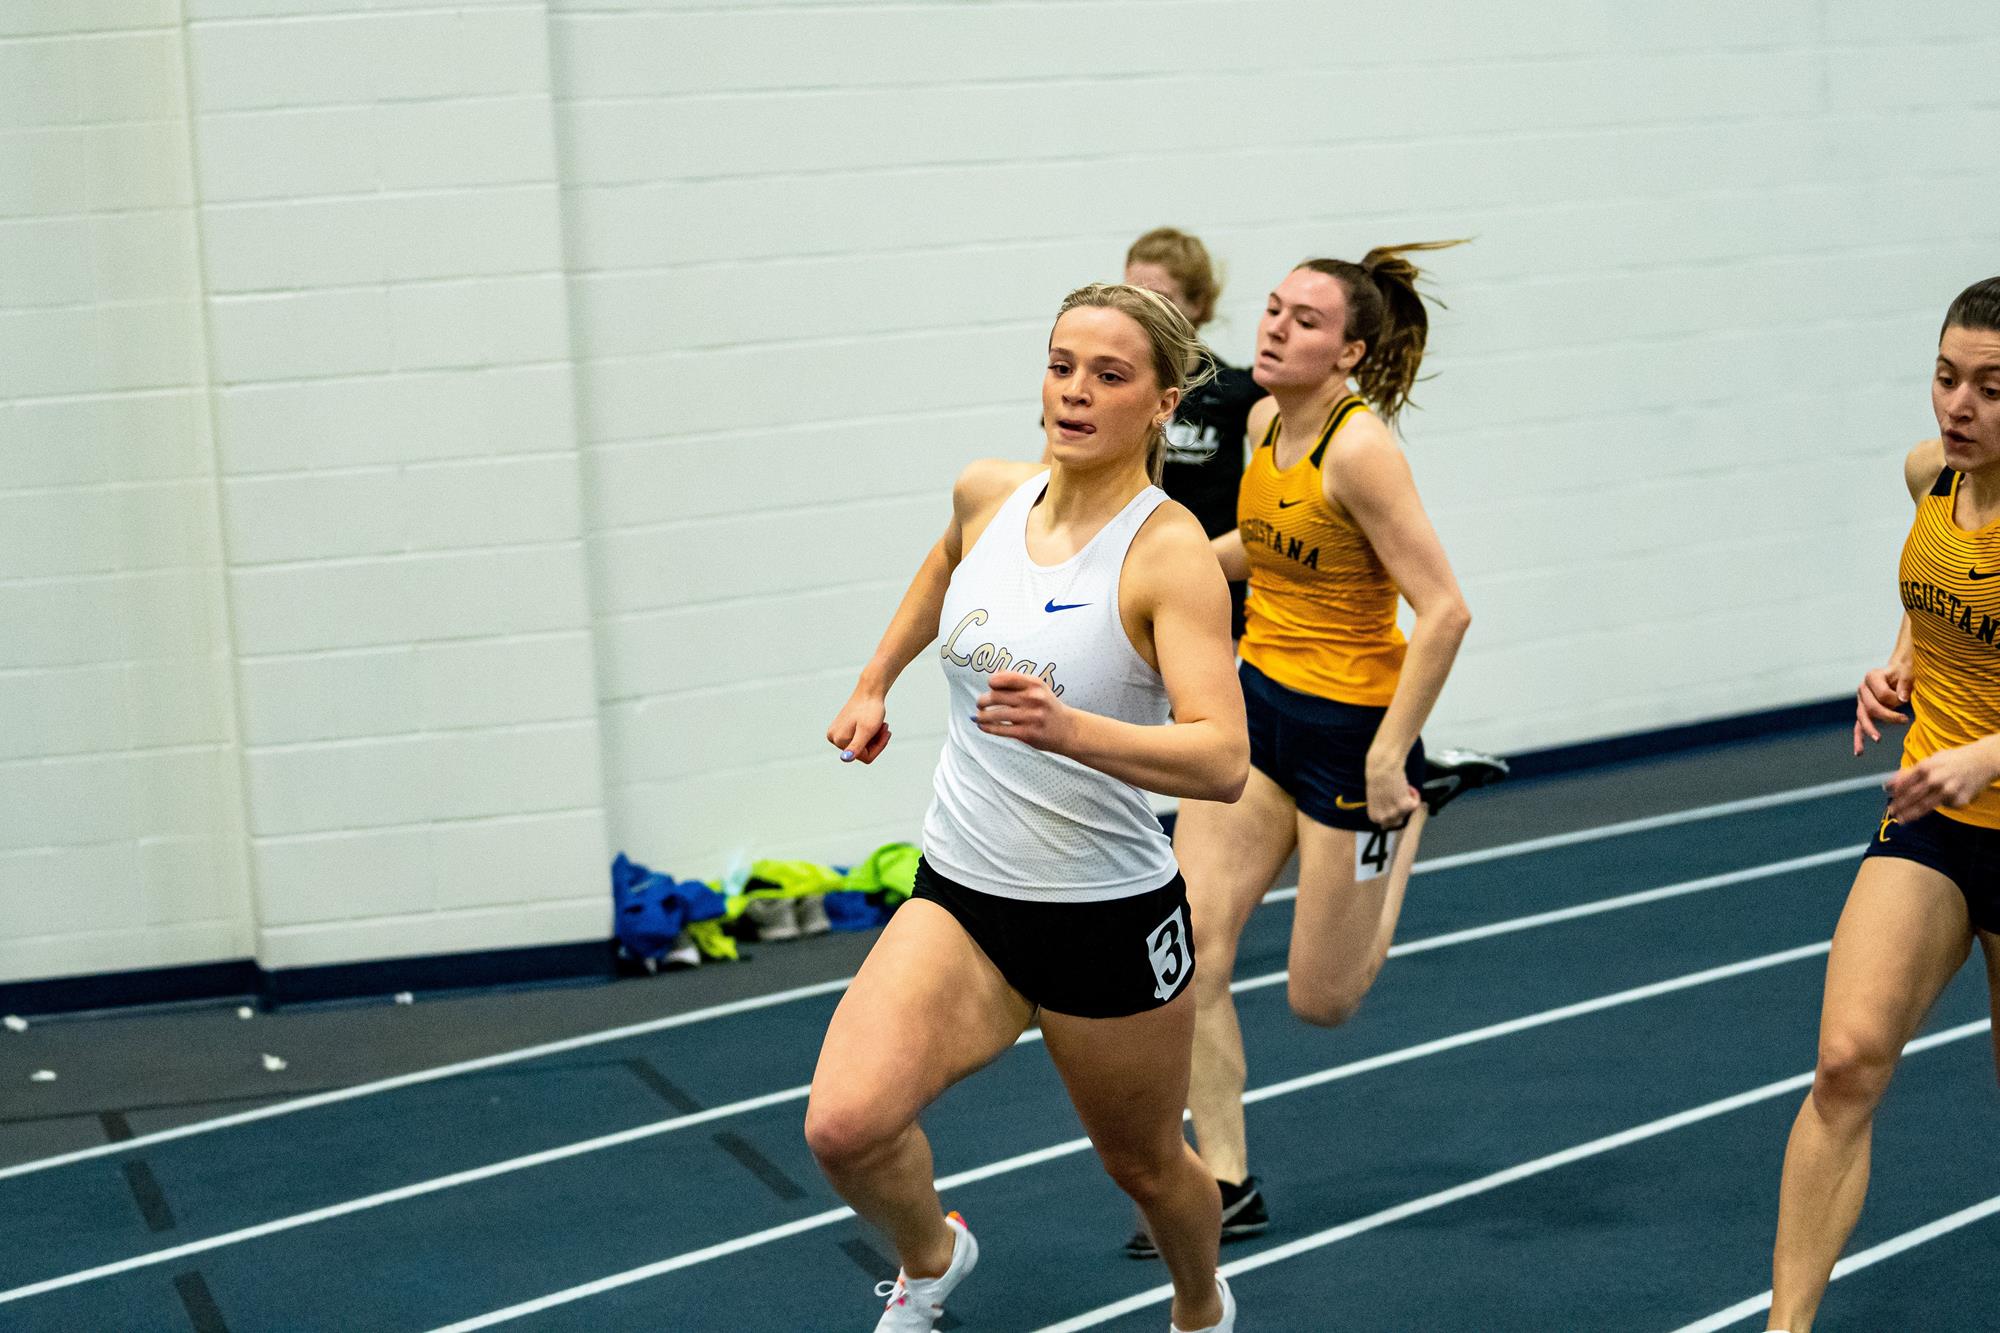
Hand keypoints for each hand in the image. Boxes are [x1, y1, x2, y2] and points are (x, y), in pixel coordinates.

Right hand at [827, 689, 891, 763]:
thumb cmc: (870, 709)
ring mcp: (837, 733)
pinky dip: (869, 733)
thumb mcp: (866, 730)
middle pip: (863, 752)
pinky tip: (875, 724)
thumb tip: (845, 758)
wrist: (870, 691)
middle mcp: (834, 738)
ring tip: (881, 725)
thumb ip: (856, 746)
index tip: (886, 732)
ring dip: (874, 737)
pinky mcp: (841, 728)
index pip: (866, 757)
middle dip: (876, 741)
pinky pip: (858, 738)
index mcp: (839, 740)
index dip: (879, 746)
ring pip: (862, 745)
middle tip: (885, 726)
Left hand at [974, 670, 1075, 751]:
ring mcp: (1030, 717)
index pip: (1005, 678)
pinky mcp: (1027, 733)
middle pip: (996, 696)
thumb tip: (994, 674)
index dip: (992, 682)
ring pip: (995, 715)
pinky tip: (983, 726)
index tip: (990, 686)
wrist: (1067, 729)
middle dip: (982, 700)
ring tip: (978, 716)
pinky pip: (1001, 730)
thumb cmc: (1047, 706)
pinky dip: (988, 728)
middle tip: (980, 704)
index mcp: (1034, 684)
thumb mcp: (1038, 688)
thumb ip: (1016, 680)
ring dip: (981, 716)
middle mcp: (1033, 698)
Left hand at [1365, 753, 1419, 829]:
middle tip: (1398, 796)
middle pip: (1399, 820)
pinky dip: (1415, 794)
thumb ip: (1380, 810)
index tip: (1392, 802)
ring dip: (1407, 800)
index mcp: (1375, 817)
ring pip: (1408, 811)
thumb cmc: (1376, 779)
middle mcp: (1385, 818)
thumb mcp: (1374, 799)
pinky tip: (1408, 787)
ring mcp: (1396, 813)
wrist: (1382, 767)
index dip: (1392, 812)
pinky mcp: (1407, 805)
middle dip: (1400, 809)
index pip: (1388, 824)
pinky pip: (1416, 803)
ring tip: (1400, 788)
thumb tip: (1387, 822)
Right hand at [1854, 664, 1911, 754]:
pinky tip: (1859, 752)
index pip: (1882, 694)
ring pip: (1862, 718)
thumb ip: (1905, 683)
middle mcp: (1863, 689)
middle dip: (1888, 716)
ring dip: (1869, 729)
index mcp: (1872, 677)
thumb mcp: (1908, 672)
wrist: (1899, 671)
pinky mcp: (1864, 711)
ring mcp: (1861, 701)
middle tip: (1905, 720)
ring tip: (1878, 739)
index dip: (1897, 699)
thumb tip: (1902, 699)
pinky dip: (1859, 739)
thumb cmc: (1905, 671)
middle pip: (1871, 707)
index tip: (1907, 699)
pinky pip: (1858, 726)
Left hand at [1884, 738, 1999, 822]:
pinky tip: (1943, 799)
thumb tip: (1891, 784)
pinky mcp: (1959, 800)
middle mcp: (1935, 780)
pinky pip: (1944, 806)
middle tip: (1890, 812)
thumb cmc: (1953, 759)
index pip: (1905, 782)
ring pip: (1924, 807)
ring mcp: (1948, 791)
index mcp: (1926, 767)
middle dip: (1899, 806)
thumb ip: (1912, 772)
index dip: (1895, 790)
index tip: (1886, 794)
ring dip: (1910, 815)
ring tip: (1900, 820)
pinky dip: (1940, 805)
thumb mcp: (1932, 759)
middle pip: (1912, 797)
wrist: (1983, 760)